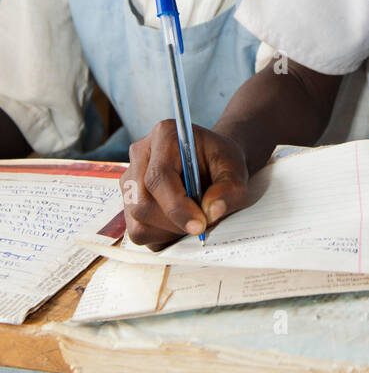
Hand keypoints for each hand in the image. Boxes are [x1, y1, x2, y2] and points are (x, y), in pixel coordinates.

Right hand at [120, 121, 250, 249]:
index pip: (158, 177)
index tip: (200, 225)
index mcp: (165, 135)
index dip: (177, 207)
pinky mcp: (128, 201)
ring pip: (138, 222)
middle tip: (202, 224)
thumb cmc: (222, 163)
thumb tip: (212, 210)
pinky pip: (138, 232)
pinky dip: (162, 237)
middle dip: (174, 223)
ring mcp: (129, 179)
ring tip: (193, 218)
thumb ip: (229, 189)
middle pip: (142, 203)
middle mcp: (140, 154)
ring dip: (169, 232)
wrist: (214, 165)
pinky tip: (180, 223)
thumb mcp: (236, 171)